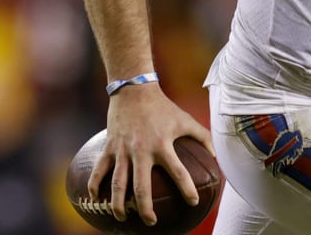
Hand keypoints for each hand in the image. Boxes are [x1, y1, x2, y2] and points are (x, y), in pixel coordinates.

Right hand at [88, 84, 214, 224]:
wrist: (134, 90)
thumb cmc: (163, 107)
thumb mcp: (185, 120)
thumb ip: (203, 137)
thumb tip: (216, 157)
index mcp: (163, 145)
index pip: (179, 172)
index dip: (187, 189)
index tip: (193, 202)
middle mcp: (142, 150)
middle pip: (142, 187)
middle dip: (146, 208)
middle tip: (151, 222)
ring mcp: (123, 150)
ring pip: (118, 183)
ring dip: (119, 203)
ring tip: (122, 217)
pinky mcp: (110, 147)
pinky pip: (99, 170)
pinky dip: (95, 185)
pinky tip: (95, 199)